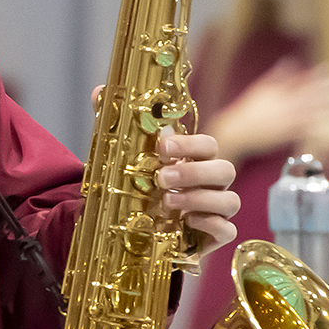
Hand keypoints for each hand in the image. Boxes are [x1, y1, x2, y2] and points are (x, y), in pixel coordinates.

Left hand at [88, 88, 239, 257]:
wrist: (138, 229)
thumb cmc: (140, 189)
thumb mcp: (124, 157)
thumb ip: (115, 125)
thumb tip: (98, 92)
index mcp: (195, 161)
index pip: (208, 146)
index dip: (190, 144)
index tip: (161, 147)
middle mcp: (211, 184)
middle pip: (225, 170)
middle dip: (194, 172)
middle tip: (161, 178)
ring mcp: (216, 210)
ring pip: (230, 200)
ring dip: (199, 198)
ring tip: (166, 200)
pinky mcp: (214, 236)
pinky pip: (227, 230)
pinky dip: (210, 225)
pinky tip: (186, 222)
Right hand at [207, 60, 328, 161]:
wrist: (237, 130)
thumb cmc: (249, 108)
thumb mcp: (261, 88)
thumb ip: (278, 76)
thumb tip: (290, 61)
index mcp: (278, 94)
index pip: (300, 82)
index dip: (316, 76)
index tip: (328, 69)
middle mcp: (284, 107)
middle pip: (308, 97)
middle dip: (325, 91)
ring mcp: (285, 121)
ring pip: (308, 113)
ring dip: (324, 108)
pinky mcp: (285, 135)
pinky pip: (303, 130)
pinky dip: (315, 126)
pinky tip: (325, 124)